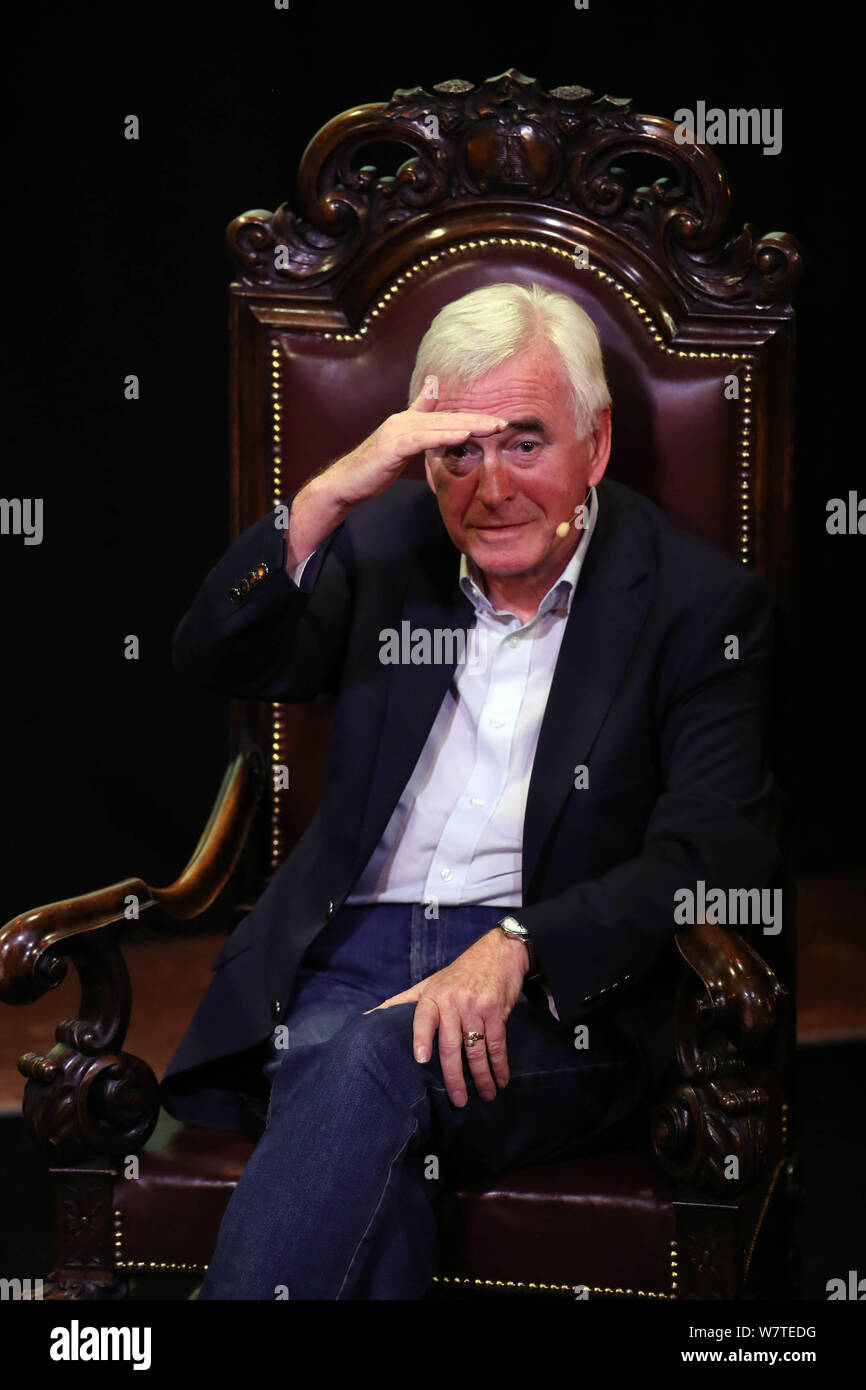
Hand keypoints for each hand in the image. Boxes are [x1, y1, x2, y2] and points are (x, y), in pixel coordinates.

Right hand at [326, 387, 507, 507]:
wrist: (346, 483)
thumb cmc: (374, 468)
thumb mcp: (401, 447)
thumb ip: (417, 429)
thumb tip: (430, 411)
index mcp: (409, 420)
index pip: (447, 417)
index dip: (473, 418)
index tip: (498, 422)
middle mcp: (404, 420)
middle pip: (448, 418)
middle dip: (478, 420)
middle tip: (505, 423)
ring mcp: (398, 431)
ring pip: (440, 425)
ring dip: (469, 425)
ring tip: (493, 427)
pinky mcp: (393, 445)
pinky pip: (424, 439)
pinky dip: (445, 436)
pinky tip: (464, 436)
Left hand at [362, 928, 528, 1106]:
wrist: (496, 953)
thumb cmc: (458, 974)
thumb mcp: (428, 984)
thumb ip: (402, 1002)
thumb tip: (367, 1017)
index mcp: (432, 997)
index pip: (423, 1019)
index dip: (421, 1038)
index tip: (421, 1058)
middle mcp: (453, 1002)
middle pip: (451, 1045)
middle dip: (455, 1077)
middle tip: (458, 1101)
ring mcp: (475, 1007)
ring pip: (476, 1049)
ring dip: (482, 1077)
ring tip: (485, 1095)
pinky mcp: (496, 1011)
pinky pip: (497, 1044)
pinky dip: (500, 1065)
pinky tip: (501, 1080)